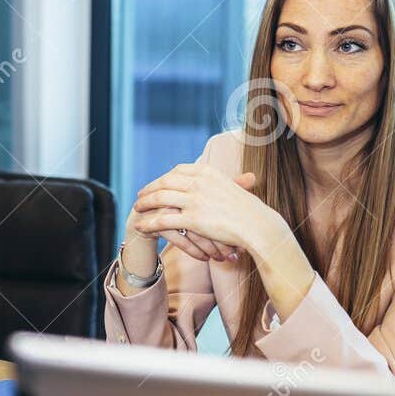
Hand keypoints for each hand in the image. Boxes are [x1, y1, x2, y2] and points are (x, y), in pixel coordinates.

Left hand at [132, 164, 273, 258]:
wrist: (257, 225)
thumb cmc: (250, 210)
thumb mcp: (235, 187)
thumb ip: (220, 182)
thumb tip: (215, 182)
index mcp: (208, 172)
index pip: (179, 170)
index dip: (164, 176)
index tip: (157, 182)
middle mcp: (199, 182)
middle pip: (165, 182)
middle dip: (150, 188)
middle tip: (140, 194)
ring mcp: (195, 200)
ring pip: (160, 198)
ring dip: (145, 203)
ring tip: (137, 208)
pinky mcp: (192, 219)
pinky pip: (163, 219)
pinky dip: (149, 222)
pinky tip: (141, 226)